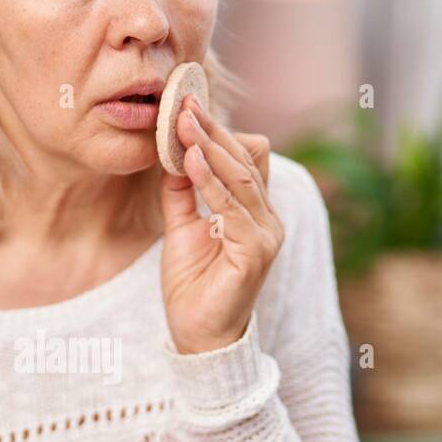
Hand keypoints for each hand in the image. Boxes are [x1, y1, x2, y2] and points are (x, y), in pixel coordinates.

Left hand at [159, 95, 283, 354]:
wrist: (198, 337)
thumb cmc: (193, 286)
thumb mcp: (181, 229)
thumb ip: (182, 192)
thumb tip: (173, 152)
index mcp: (255, 211)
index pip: (246, 156)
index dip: (218, 130)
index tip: (186, 105)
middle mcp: (269, 218)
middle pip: (247, 159)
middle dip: (212, 130)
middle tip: (183, 104)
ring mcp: (267, 234)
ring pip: (242, 177)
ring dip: (210, 147)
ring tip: (183, 124)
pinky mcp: (256, 252)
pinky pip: (234, 207)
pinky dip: (211, 181)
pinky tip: (189, 162)